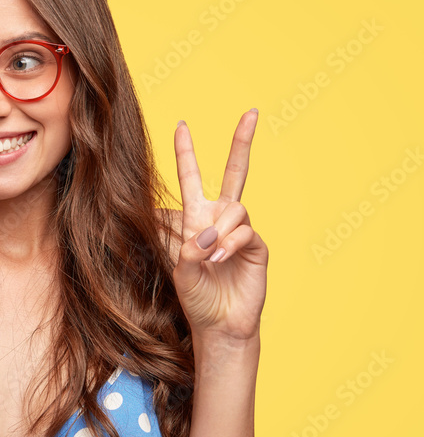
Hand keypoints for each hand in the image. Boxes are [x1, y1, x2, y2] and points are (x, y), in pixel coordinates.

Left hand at [170, 109, 267, 341]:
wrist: (219, 324)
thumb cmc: (196, 297)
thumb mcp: (179, 271)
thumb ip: (185, 250)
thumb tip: (206, 235)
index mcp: (196, 218)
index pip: (191, 179)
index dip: (186, 153)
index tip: (181, 126)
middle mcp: (220, 219)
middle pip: (235, 173)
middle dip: (242, 142)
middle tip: (251, 112)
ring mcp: (241, 231)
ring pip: (234, 208)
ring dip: (218, 230)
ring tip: (208, 256)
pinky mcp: (257, 246)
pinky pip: (245, 231)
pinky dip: (229, 243)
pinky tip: (219, 258)